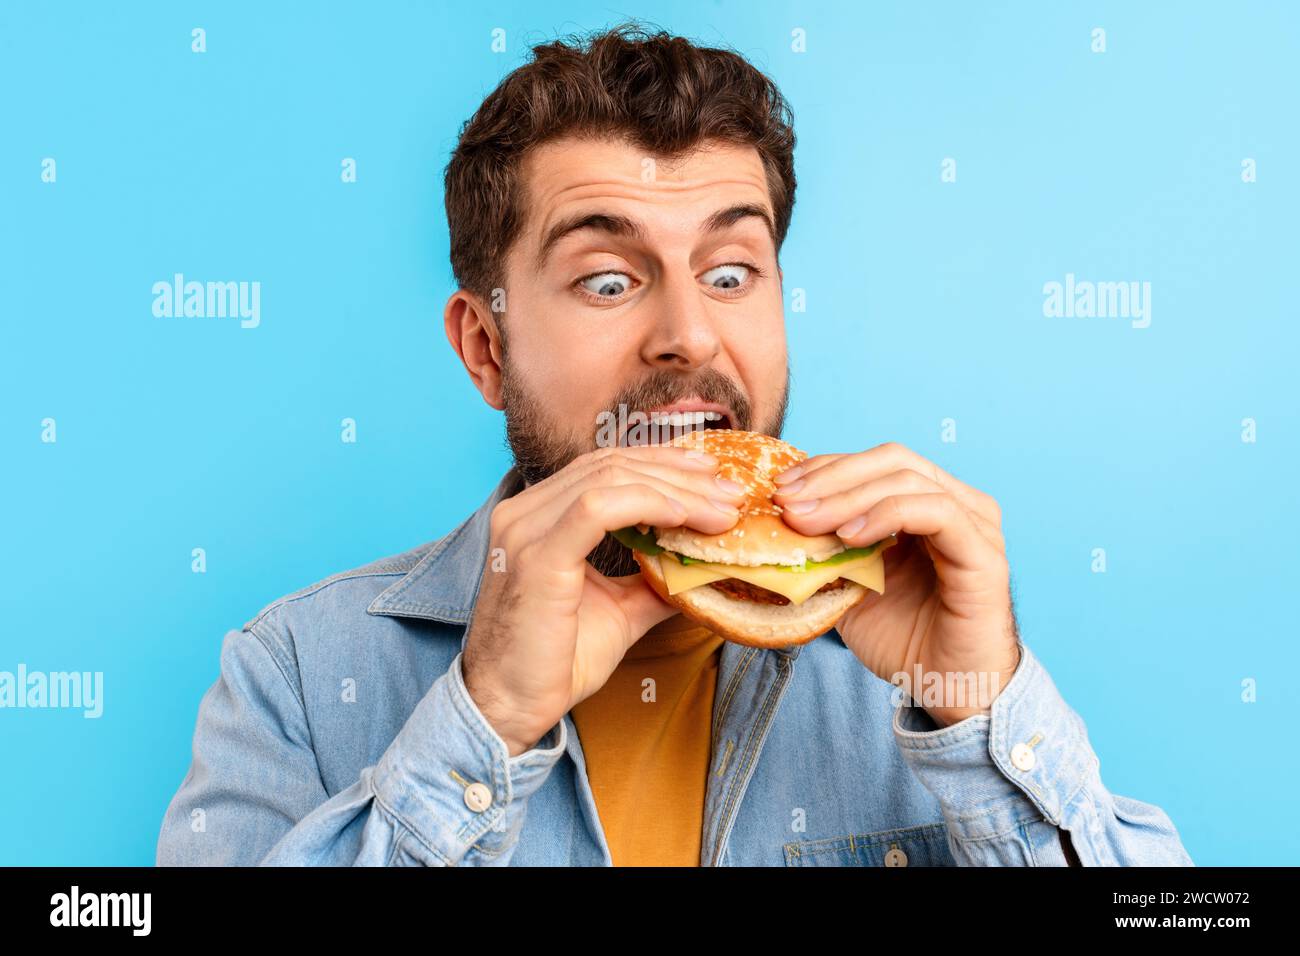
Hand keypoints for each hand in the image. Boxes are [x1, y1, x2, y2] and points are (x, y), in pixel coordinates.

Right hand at [461, 444, 745, 754]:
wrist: (509, 709)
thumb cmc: (556, 663)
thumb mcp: (620, 610)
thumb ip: (656, 580)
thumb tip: (706, 567)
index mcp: (538, 516)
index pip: (606, 467)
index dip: (664, 465)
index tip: (714, 480)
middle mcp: (526, 512)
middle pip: (613, 464)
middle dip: (680, 473)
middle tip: (730, 492)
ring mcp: (526, 529)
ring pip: (611, 479)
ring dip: (676, 490)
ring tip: (720, 510)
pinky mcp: (537, 555)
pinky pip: (598, 507)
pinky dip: (648, 505)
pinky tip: (684, 518)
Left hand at [772, 442, 1020, 727]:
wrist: (947, 688)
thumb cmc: (905, 639)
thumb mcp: (850, 587)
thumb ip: (827, 551)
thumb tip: (779, 524)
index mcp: (926, 503)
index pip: (874, 462)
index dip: (825, 467)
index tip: (780, 488)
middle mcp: (957, 503)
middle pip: (891, 459)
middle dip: (830, 476)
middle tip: (787, 502)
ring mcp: (975, 523)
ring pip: (908, 480)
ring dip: (848, 496)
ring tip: (808, 521)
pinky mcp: (983, 552)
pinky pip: (936, 512)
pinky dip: (887, 514)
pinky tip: (851, 535)